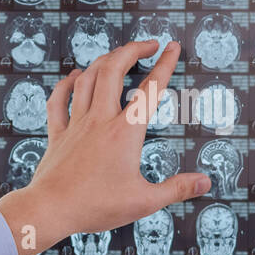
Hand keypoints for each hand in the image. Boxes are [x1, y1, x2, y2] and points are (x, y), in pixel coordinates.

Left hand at [0, 39, 211, 254]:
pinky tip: (74, 76)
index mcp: (125, 133)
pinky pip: (59, 99)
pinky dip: (66, 83)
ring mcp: (76, 124)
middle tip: (148, 44)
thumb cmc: (95, 207)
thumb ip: (177, 189)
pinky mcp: (58, 133)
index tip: (172, 47)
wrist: (50, 210)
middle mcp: (100, 121)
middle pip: (114, 70)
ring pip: (87, 79)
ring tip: (118, 56)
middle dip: (133, 50)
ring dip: (104, 61)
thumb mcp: (144, 202)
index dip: (165, 64)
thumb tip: (204, 182)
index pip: (150, 89)